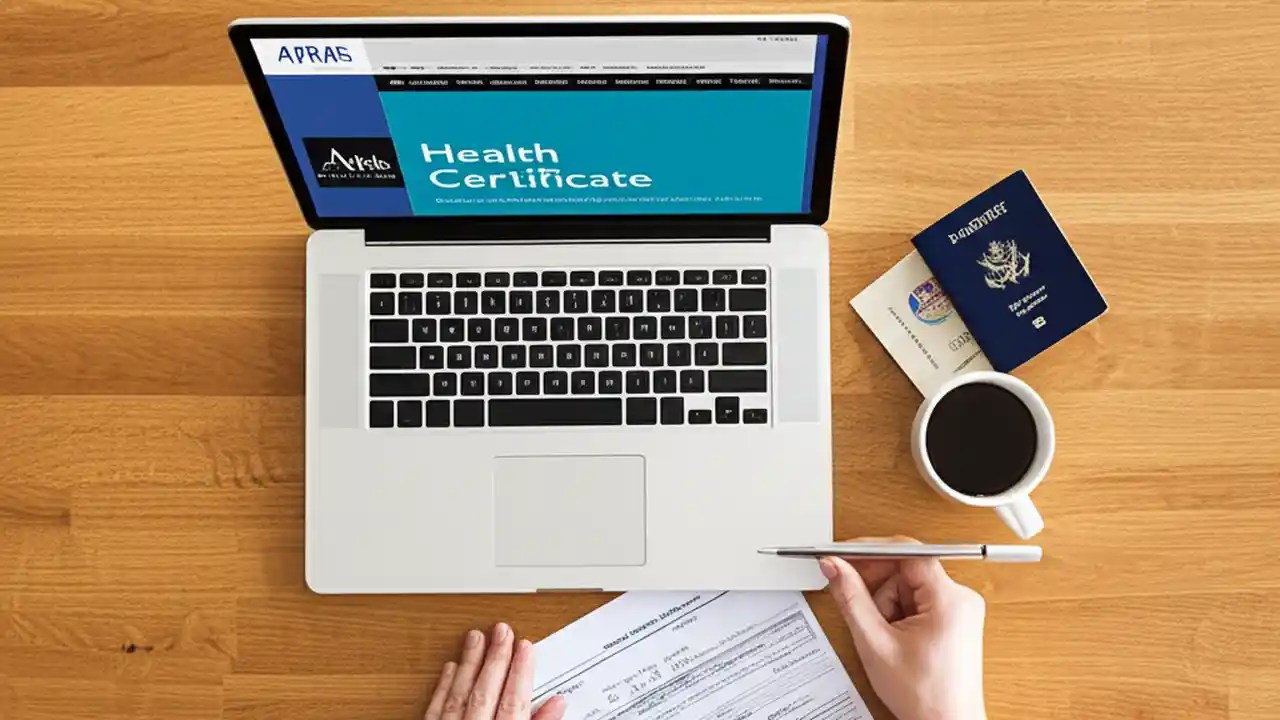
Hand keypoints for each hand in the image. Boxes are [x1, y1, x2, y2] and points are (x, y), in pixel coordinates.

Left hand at [424, 623, 566, 719]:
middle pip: (486, 691)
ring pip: (460, 695)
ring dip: (469, 664)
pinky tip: (451, 668)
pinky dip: (444, 688)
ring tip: (476, 637)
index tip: (526, 647)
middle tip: (503, 631)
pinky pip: (435, 710)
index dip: (521, 671)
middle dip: (496, 658)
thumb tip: (556, 705)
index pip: (514, 702)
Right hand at [821, 538, 986, 719]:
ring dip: (886, 604)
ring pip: (908, 586)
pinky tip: (894, 637)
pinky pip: (917, 600)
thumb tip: (834, 567)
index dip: (870, 550)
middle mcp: (960, 597)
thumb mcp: (875, 643)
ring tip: (884, 637)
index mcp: (949, 600)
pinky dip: (898, 613)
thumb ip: (851, 599)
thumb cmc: (923, 696)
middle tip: (860, 610)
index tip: (843, 555)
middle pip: (905, 568)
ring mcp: (959, 608)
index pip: (907, 552)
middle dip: (877, 587)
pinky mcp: (953, 618)